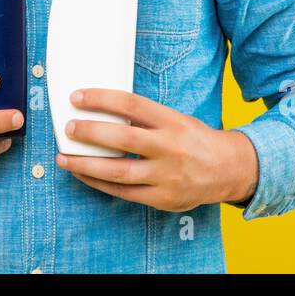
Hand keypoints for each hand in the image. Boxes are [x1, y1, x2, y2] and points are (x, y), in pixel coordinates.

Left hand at [55, 89, 258, 211]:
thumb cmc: (195, 139)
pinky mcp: (163, 199)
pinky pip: (124, 192)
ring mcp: (167, 176)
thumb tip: (103, 111)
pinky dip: (100, 184)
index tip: (77, 96)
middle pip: (123, 139)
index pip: (132, 105)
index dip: (101, 99)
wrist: (229, 170)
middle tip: (68, 127)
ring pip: (119, 172)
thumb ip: (145, 119)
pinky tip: (83, 175)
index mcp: (173, 121)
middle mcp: (170, 148)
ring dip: (87, 165)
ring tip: (64, 158)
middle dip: (90, 133)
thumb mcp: (176, 119)